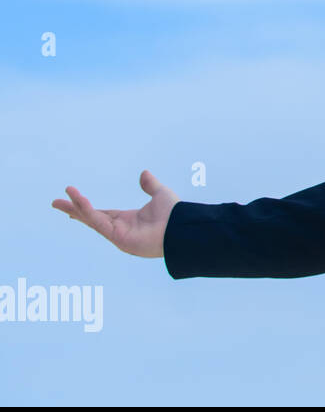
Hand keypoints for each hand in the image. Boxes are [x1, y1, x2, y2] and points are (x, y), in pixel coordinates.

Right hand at [51, 170, 179, 258]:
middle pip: (91, 218)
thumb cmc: (175, 215)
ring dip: (76, 209)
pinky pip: (99, 222)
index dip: (86, 207)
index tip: (73, 200)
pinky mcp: (118, 238)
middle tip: (55, 202)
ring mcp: (118, 235)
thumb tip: (144, 173)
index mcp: (128, 220)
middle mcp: (120, 229)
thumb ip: (150, 185)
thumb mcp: (160, 194)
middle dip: (73, 210)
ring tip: (59, 201)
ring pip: (91, 220)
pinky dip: (87, 211)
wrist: (182, 228)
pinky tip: (78, 201)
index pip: (101, 214)